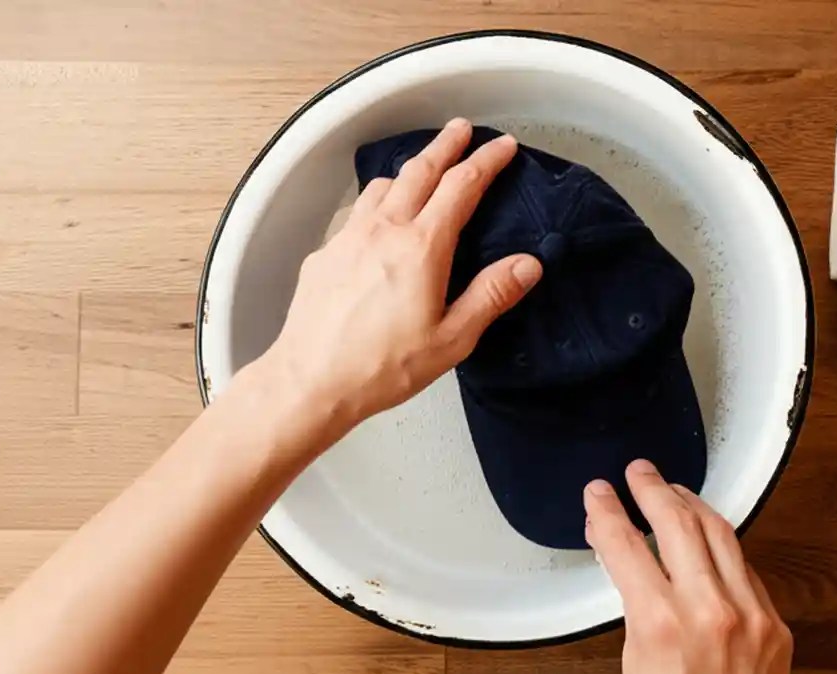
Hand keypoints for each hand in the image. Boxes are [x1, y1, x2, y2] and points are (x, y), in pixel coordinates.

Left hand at [259, 119, 541, 424]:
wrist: (310, 382)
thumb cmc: (379, 367)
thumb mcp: (452, 339)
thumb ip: (491, 295)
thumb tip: (526, 265)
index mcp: (421, 248)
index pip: (461, 187)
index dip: (486, 162)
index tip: (502, 147)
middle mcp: (383, 231)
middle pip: (420, 171)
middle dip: (445, 145)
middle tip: (461, 129)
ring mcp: (349, 238)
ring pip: (383, 185)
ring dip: (408, 169)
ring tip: (422, 169)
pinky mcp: (326, 254)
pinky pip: (357, 213)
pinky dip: (378, 202)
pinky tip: (380, 219)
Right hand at [584, 460, 792, 673]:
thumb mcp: (634, 668)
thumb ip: (636, 607)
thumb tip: (628, 564)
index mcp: (661, 624)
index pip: (626, 544)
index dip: (607, 511)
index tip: (599, 495)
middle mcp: (711, 611)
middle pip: (677, 521)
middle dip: (652, 489)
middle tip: (638, 474)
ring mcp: (750, 616)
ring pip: (720, 534)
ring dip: (692, 505)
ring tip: (674, 491)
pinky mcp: (775, 627)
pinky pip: (747, 568)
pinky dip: (723, 546)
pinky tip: (712, 539)